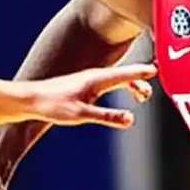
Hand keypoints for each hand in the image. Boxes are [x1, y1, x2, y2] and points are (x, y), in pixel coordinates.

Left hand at [24, 63, 155, 127]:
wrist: (32, 99)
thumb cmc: (53, 104)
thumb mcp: (81, 114)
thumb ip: (107, 116)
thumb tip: (131, 119)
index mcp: (97, 79)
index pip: (125, 74)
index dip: (142, 72)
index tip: (157, 70)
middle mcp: (95, 75)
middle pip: (125, 75)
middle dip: (141, 80)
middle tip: (152, 91)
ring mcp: (90, 79)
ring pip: (118, 79)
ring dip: (132, 85)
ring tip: (143, 96)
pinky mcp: (86, 85)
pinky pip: (110, 82)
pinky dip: (122, 86)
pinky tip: (123, 95)